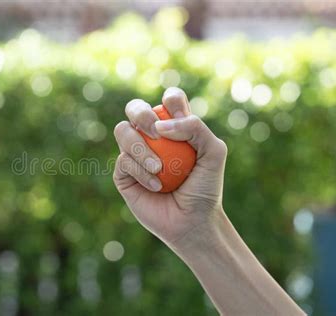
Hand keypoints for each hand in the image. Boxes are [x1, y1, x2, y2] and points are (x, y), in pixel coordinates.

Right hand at [113, 87, 227, 247]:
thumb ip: (195, 128)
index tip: (180, 115)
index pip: (168, 100)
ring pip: (122, 131)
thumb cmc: (205, 187)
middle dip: (142, 115)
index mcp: (173, 126)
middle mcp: (150, 137)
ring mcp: (134, 154)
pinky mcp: (123, 173)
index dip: (171, 100)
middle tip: (156, 133)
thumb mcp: (213, 153)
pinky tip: (156, 186)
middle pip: (135, 108)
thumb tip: (160, 124)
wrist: (192, 221)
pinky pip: (123, 161)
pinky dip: (140, 172)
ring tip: (159, 168)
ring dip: (140, 147)